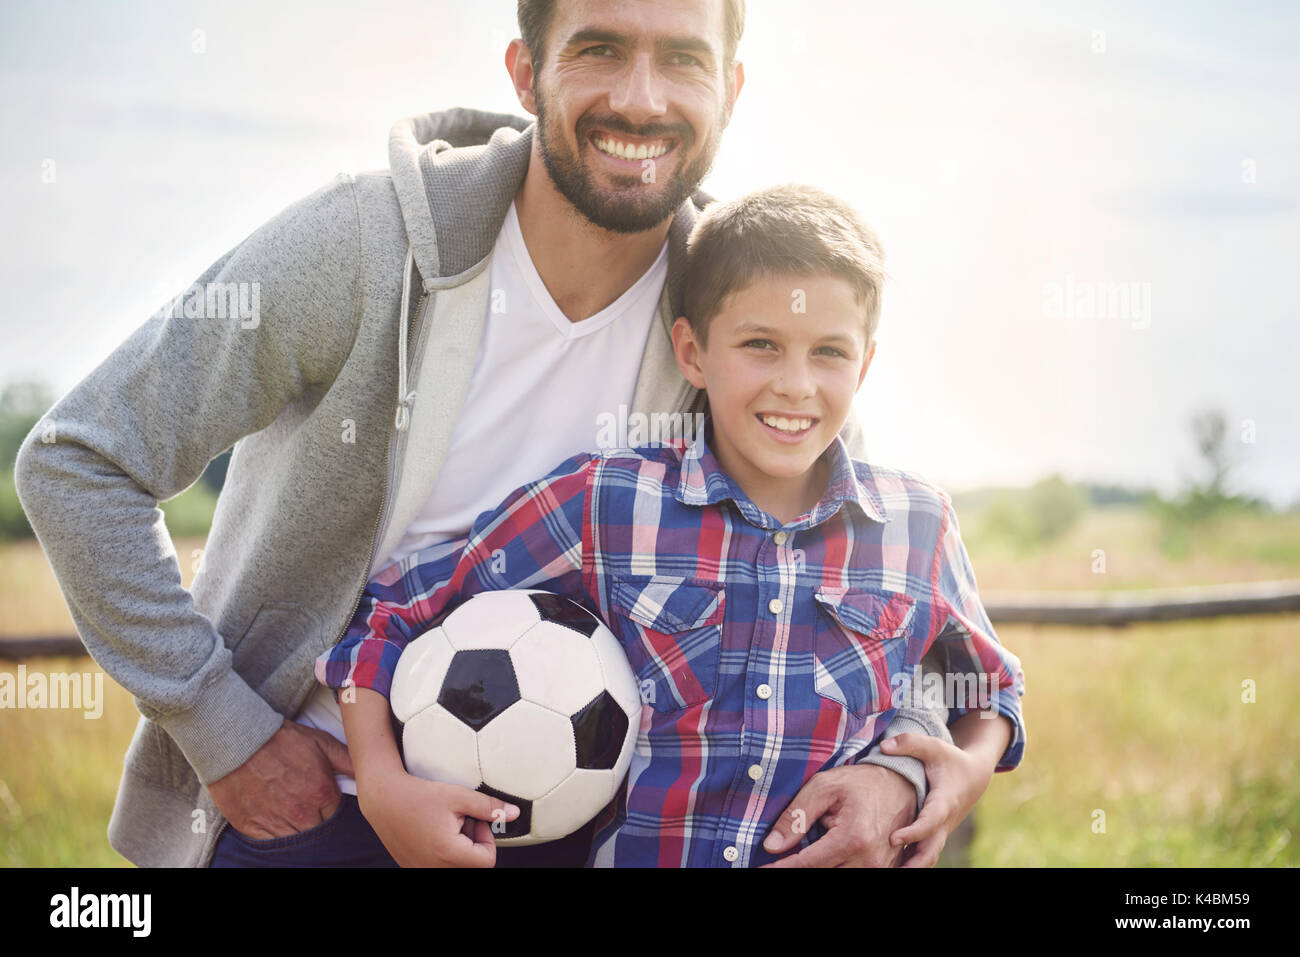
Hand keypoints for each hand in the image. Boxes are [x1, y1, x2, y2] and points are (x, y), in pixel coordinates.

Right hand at [208, 718, 354, 839]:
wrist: (238, 740)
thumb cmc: (281, 739)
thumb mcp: (321, 742)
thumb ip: (347, 760)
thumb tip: (366, 772)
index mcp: (322, 793)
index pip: (335, 814)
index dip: (327, 806)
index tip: (319, 798)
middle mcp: (302, 813)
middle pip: (316, 829)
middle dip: (314, 819)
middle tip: (302, 803)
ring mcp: (277, 823)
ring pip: (295, 839)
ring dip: (295, 828)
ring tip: (287, 808)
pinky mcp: (253, 828)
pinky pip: (271, 842)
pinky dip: (273, 833)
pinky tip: (272, 817)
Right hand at [358, 766, 519, 867]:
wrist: (383, 799)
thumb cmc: (420, 795)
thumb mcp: (459, 796)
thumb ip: (488, 807)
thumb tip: (514, 813)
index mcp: (449, 853)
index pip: (487, 861)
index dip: (487, 839)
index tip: (475, 820)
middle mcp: (434, 868)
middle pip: (471, 865)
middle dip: (473, 843)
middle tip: (461, 819)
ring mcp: (421, 870)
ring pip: (455, 866)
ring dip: (459, 848)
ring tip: (447, 824)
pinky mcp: (412, 867)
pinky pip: (438, 865)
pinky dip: (443, 852)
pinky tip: (434, 831)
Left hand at [760, 763, 915, 866]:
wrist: (902, 783)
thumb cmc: (860, 782)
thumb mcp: (824, 787)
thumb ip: (796, 816)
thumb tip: (772, 846)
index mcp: (852, 839)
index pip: (806, 864)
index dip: (781, 868)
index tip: (761, 868)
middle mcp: (869, 860)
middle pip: (820, 873)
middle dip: (799, 864)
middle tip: (782, 856)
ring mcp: (880, 868)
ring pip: (836, 875)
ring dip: (820, 863)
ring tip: (813, 843)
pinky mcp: (885, 869)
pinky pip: (853, 873)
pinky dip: (836, 864)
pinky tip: (828, 853)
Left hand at [879, 731, 994, 867]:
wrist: (974, 776)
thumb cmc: (950, 760)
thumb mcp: (934, 747)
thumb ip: (910, 743)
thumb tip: (883, 746)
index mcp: (944, 802)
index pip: (930, 822)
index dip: (913, 832)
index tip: (893, 839)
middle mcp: (944, 822)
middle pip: (931, 850)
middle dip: (914, 863)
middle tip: (887, 869)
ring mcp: (941, 831)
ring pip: (929, 856)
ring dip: (912, 866)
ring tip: (885, 871)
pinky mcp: (935, 834)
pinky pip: (925, 853)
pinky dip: (911, 862)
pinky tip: (889, 866)